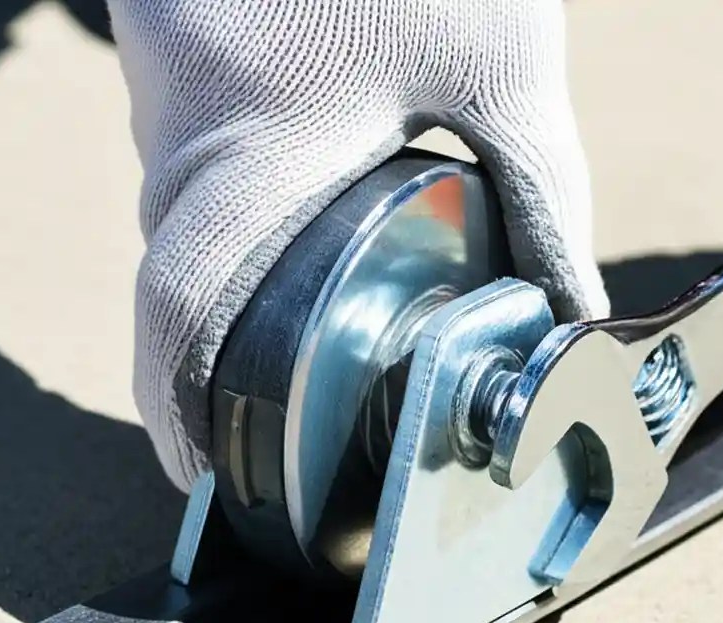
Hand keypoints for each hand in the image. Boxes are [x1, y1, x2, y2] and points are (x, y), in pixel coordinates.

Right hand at [107, 0, 607, 490]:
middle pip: (175, 273)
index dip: (176, 406)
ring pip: (179, 215)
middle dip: (211, 353)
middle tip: (268, 411)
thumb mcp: (502, 63)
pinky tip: (294, 196)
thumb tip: (562, 307)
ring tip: (294, 313)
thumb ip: (538, 195)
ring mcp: (160, 79)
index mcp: (254, 136)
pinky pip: (184, 160)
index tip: (194, 471)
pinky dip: (231, 205)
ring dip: (229, 275)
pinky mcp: (167, 50)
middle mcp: (180, 119)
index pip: (182, 307)